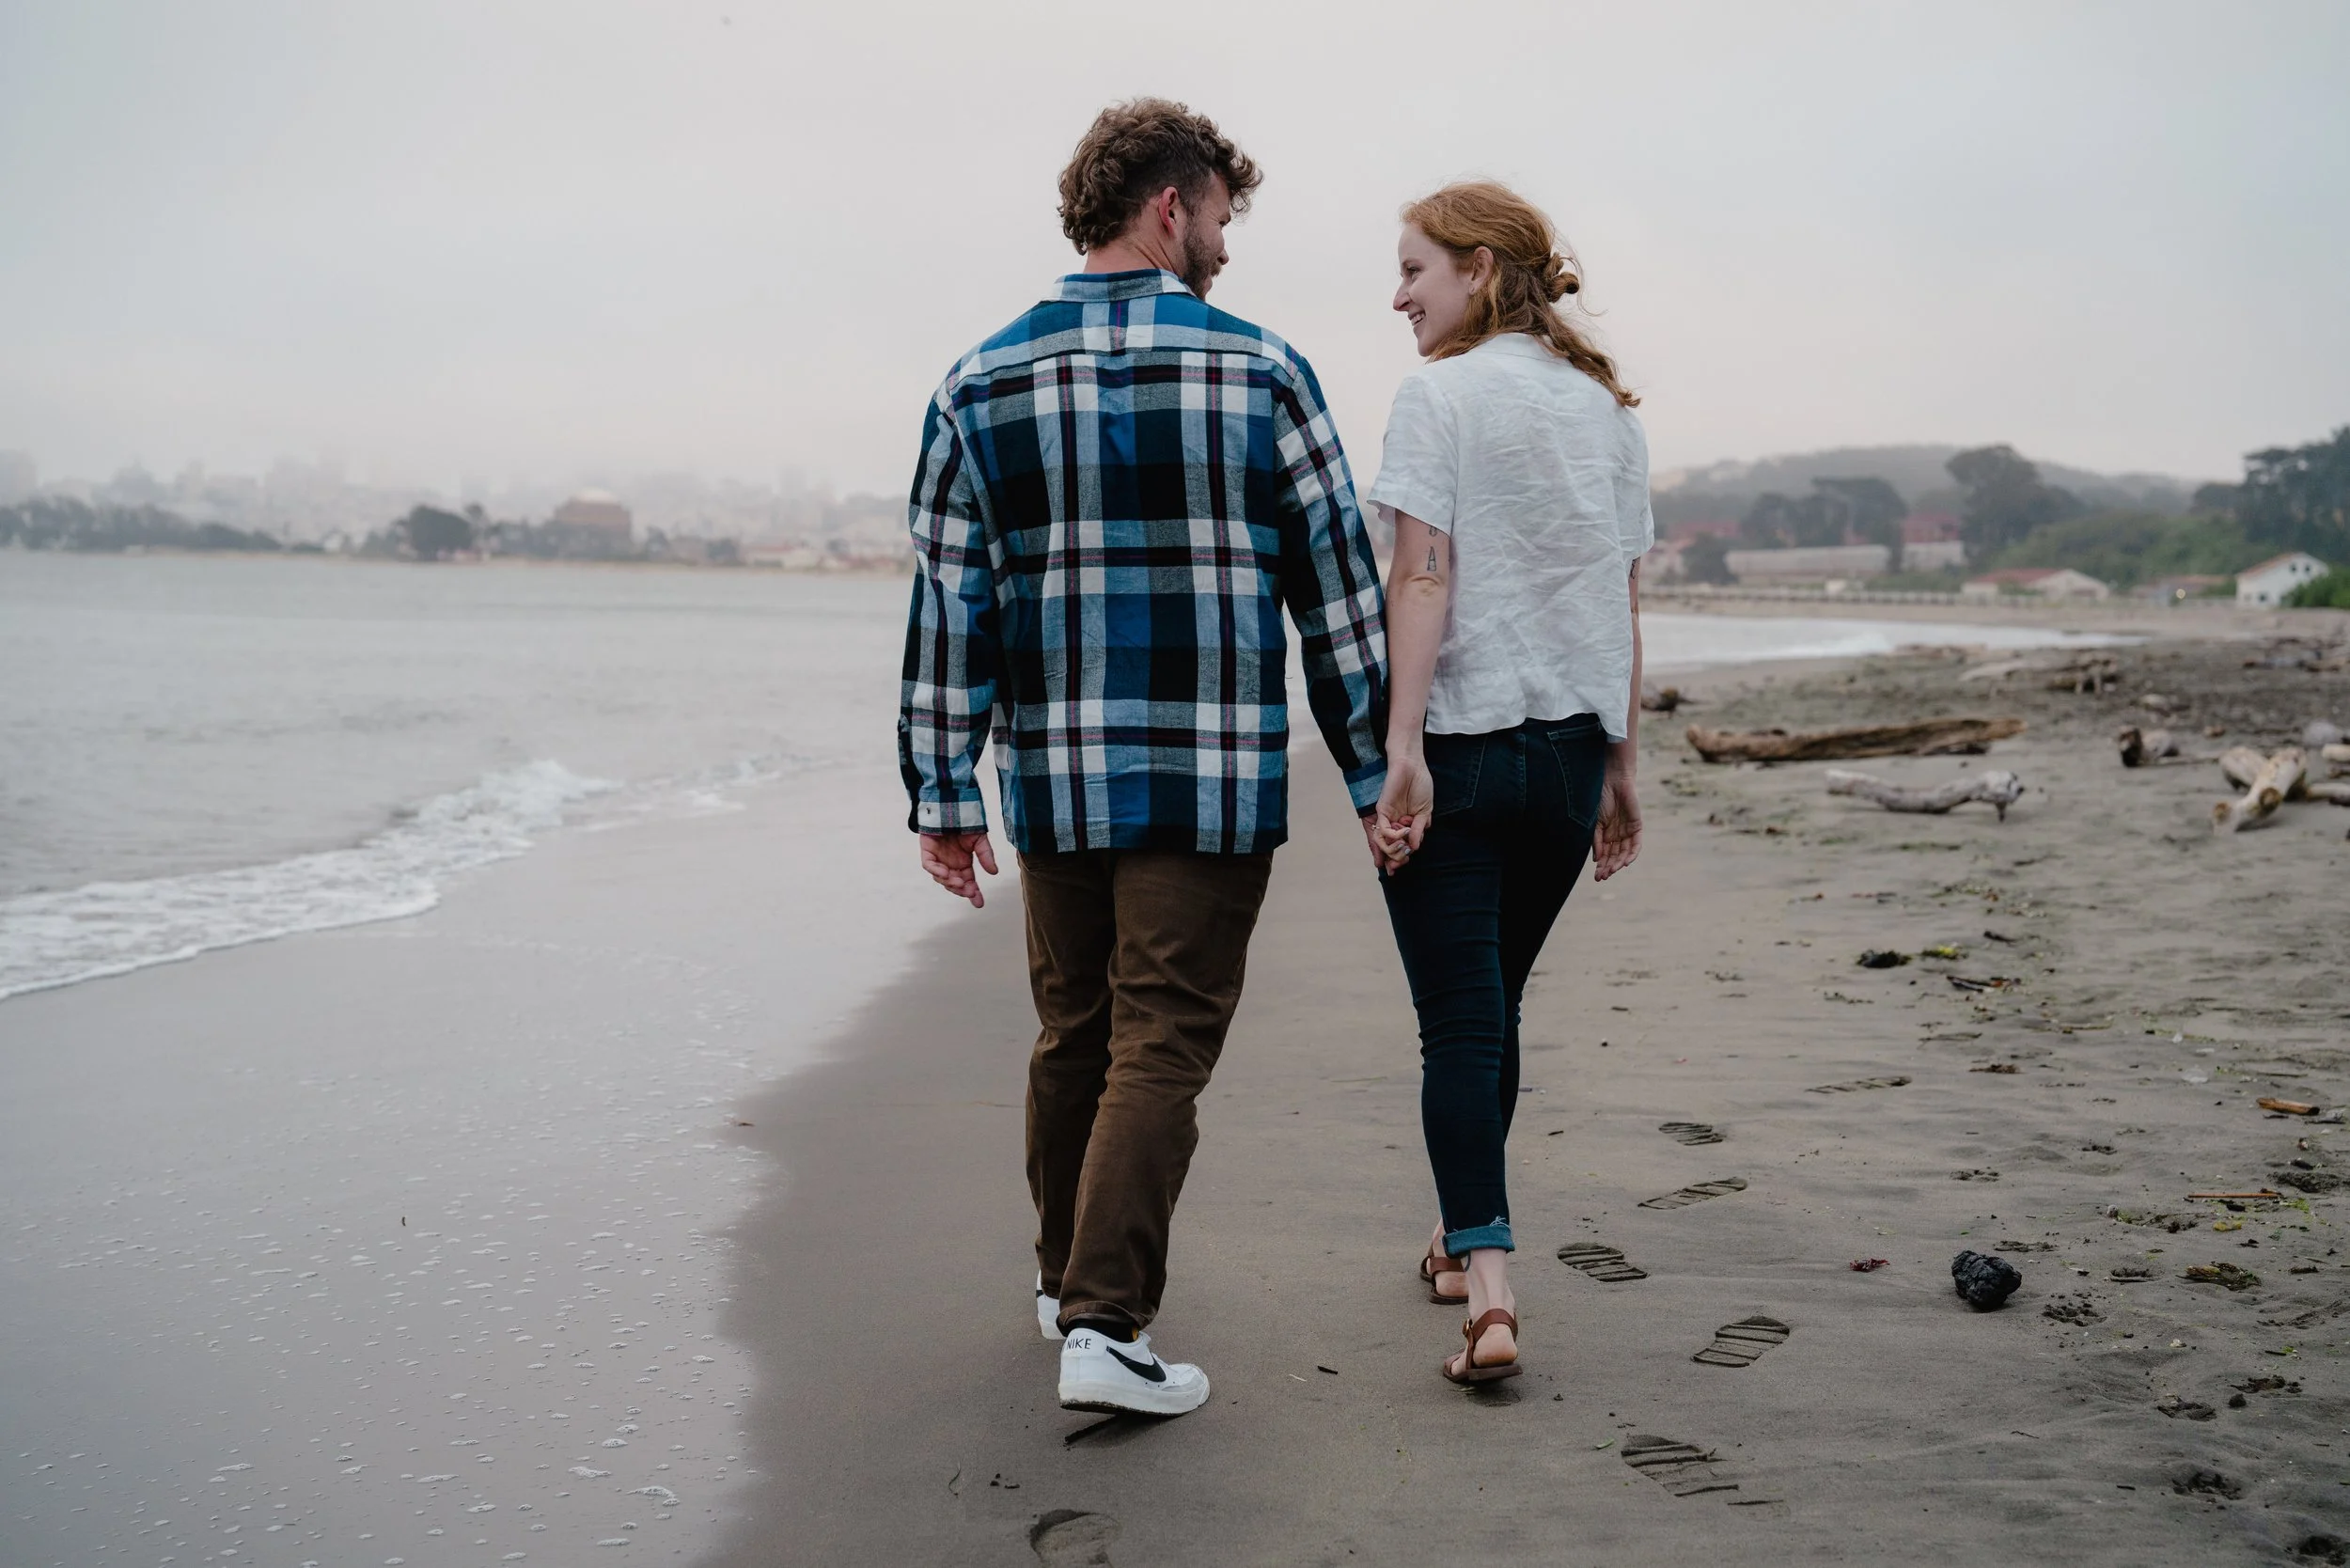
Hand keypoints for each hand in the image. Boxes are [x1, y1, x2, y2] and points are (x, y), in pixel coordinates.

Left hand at [919, 830, 998, 907]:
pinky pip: (929, 865)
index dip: (973, 893)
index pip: (968, 882)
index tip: (979, 903)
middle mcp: (950, 864)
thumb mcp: (980, 840)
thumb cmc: (966, 822)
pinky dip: (936, 871)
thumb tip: (994, 872)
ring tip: (959, 882)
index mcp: (963, 863)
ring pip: (941, 878)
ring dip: (950, 882)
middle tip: (970, 892)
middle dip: (962, 890)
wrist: (952, 805)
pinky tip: (946, 874)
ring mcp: (938, 858)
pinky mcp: (927, 851)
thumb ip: (986, 855)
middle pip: (954, 883)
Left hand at [1374, 749, 1431, 872]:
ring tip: (1404, 850)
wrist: (1414, 766)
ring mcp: (1387, 818)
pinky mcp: (1381, 811)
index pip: (1400, 845)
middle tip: (1401, 863)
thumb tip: (1415, 848)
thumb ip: (1419, 830)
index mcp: (1405, 824)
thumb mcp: (1425, 812)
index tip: (1404, 863)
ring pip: (1384, 842)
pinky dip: (1394, 836)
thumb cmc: (1420, 785)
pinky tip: (1405, 832)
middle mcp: (1394, 823)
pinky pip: (1384, 830)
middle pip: (1389, 847)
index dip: (1400, 857)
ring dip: (1393, 851)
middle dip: (1395, 859)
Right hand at [1592, 761, 1640, 880]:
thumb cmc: (1601, 798)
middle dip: (1608, 867)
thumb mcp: (1595, 823)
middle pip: (1615, 856)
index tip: (1596, 877)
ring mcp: (1627, 832)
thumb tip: (1596, 860)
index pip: (1605, 855)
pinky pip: (1636, 844)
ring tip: (1611, 871)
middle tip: (1602, 877)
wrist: (1613, 781)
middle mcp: (1617, 835)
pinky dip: (1632, 854)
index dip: (1601, 866)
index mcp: (1606, 834)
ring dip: (1618, 863)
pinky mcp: (1637, 827)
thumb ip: (1597, 840)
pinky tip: (1625, 863)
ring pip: (1625, 853)